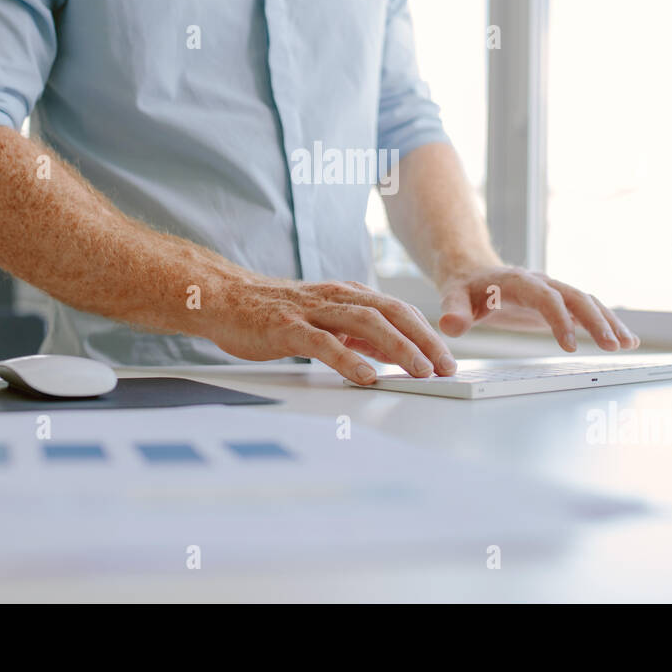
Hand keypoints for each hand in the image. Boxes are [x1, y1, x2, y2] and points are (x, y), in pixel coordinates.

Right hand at [197, 276, 457, 384]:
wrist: (225, 298)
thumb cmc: (273, 312)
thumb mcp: (324, 320)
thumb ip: (357, 334)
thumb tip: (393, 352)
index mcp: (347, 295)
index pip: (397, 310)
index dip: (426, 333)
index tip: (447, 358)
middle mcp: (334, 297)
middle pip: (391, 312)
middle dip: (423, 340)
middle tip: (445, 367)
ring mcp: (311, 311)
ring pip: (365, 323)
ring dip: (397, 347)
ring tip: (418, 371)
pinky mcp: (286, 327)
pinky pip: (323, 343)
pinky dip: (348, 359)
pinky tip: (366, 376)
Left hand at [437, 265, 638, 352]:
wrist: (472, 273)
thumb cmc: (464, 288)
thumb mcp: (453, 298)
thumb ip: (453, 311)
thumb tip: (451, 325)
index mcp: (517, 281)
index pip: (545, 297)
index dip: (559, 319)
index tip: (571, 346)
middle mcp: (541, 282)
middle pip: (575, 297)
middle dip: (596, 320)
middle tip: (613, 346)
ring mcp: (554, 291)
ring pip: (588, 302)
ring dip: (609, 322)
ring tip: (628, 345)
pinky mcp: (560, 303)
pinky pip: (588, 310)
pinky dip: (607, 323)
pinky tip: (626, 341)